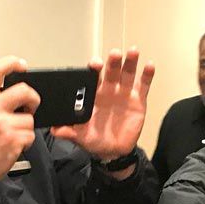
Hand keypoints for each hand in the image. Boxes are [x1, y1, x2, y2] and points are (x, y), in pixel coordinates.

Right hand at [0, 56, 39, 188]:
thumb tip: (17, 90)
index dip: (12, 63)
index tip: (22, 66)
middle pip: (24, 91)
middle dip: (34, 99)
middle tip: (31, 108)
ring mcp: (2, 124)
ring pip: (30, 119)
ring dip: (27, 128)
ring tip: (15, 135)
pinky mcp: (12, 140)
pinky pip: (31, 135)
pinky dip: (27, 142)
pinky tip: (16, 145)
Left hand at [51, 48, 154, 171]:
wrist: (113, 152)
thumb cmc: (95, 141)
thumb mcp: (80, 137)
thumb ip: (68, 132)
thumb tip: (55, 130)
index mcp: (94, 95)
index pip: (93, 77)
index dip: (94, 69)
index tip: (96, 64)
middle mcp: (109, 90)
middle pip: (111, 71)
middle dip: (113, 61)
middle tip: (114, 54)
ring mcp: (124, 93)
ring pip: (127, 73)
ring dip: (130, 62)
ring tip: (133, 52)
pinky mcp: (138, 100)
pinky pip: (143, 85)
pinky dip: (147, 75)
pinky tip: (149, 65)